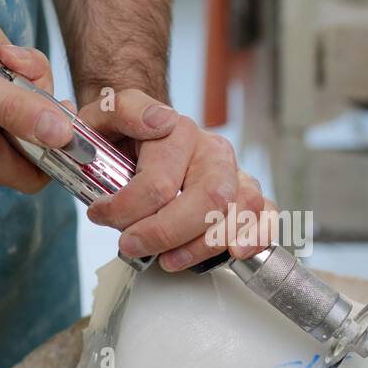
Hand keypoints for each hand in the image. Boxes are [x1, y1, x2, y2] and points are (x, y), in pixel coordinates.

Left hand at [78, 89, 277, 269]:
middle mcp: (213, 152)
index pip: (160, 182)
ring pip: (237, 212)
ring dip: (202, 245)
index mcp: (180, 132)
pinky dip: (256, 236)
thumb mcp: (104, 115)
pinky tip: (236, 251)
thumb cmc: (124, 135)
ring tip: (168, 258)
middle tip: (132, 245)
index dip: (126, 209)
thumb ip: (122, 109)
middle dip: (167, 233)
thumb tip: (158, 120)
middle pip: (208, 200)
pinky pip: (265, 215)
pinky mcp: (246, 195)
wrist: (143, 136)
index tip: (102, 214)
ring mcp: (234, 174)